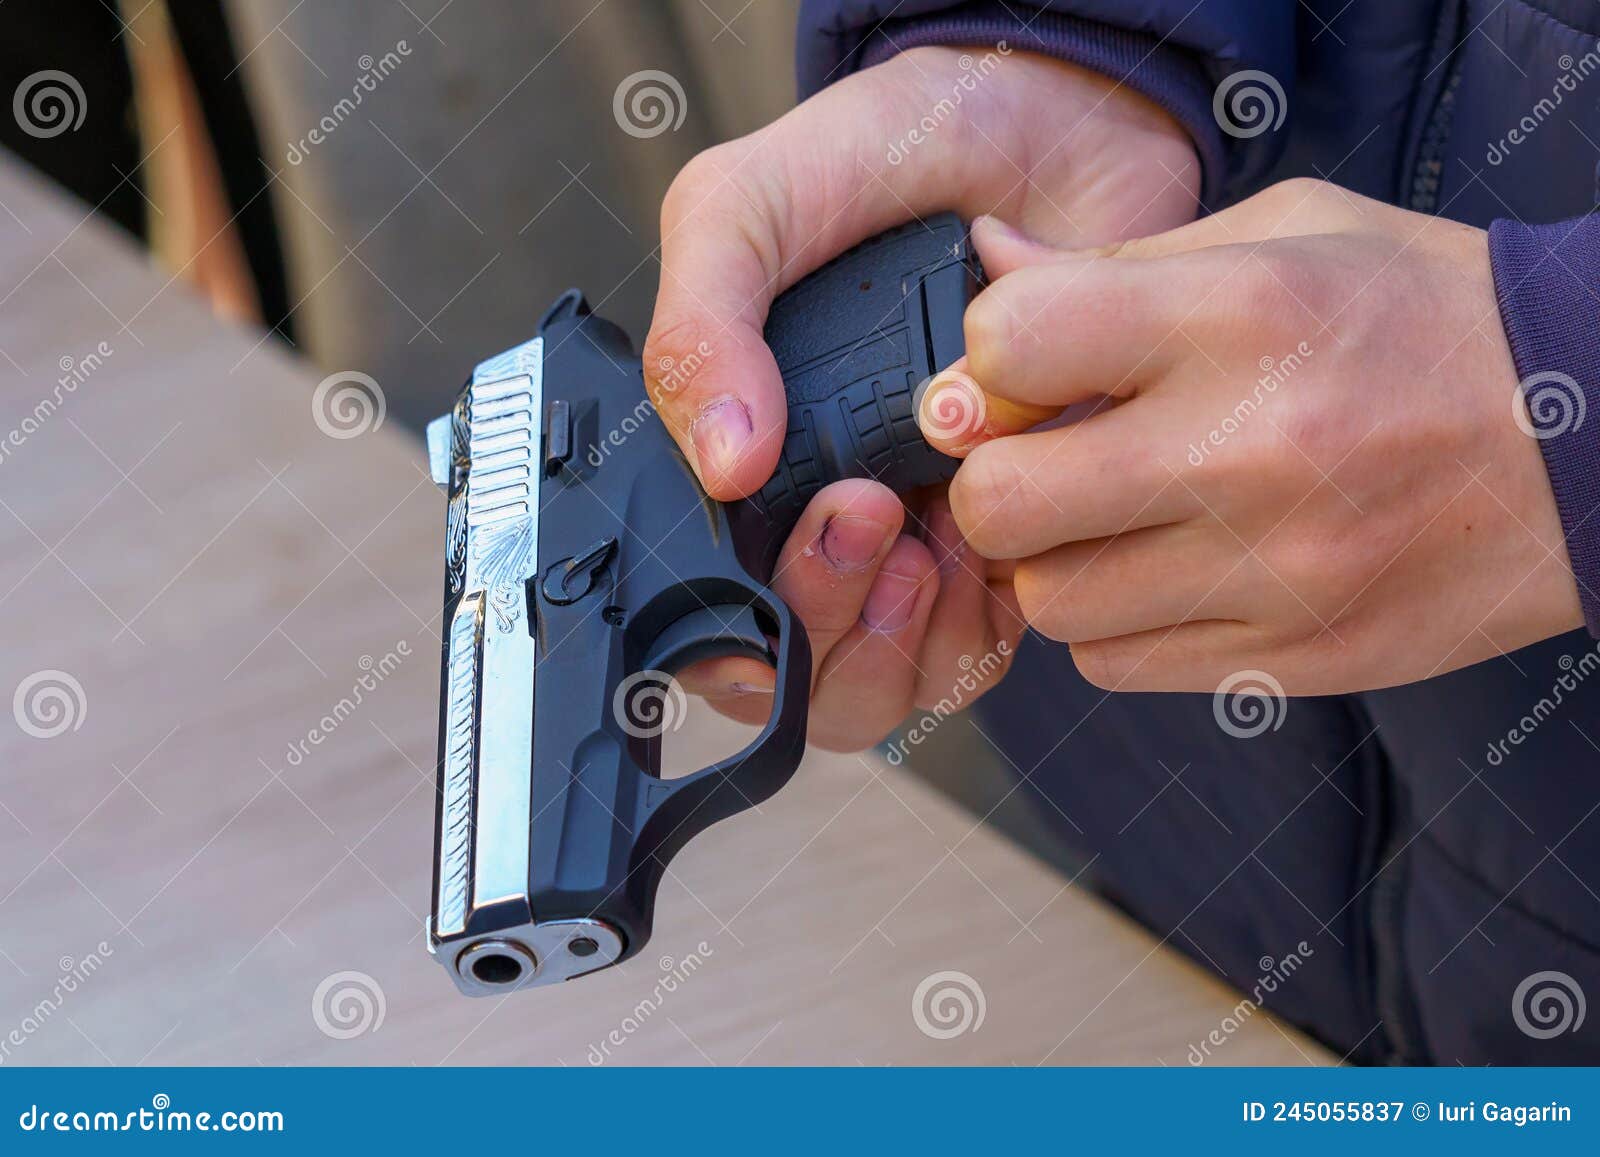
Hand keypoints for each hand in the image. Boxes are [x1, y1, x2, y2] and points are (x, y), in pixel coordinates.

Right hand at [652, 46, 1201, 747]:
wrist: (1053, 124)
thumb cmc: (891, 158)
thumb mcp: (748, 207)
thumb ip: (703, 326)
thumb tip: (721, 467)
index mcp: (743, 458)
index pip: (709, 609)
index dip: (744, 618)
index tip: (814, 521)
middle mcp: (824, 518)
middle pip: (800, 673)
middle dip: (829, 624)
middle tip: (872, 513)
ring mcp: (919, 541)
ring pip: (889, 683)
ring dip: (904, 637)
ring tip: (933, 529)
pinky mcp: (1012, 544)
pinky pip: (982, 650)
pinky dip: (982, 621)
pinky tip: (992, 534)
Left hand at [935, 179, 1583, 694]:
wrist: (1594, 441)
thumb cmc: (1424, 319)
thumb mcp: (1289, 237)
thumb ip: (1122, 260)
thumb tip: (986, 263)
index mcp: (1241, 319)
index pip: (1014, 346)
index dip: (986, 365)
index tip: (1016, 375)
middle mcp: (1250, 453)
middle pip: (1004, 505)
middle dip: (994, 484)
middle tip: (1038, 464)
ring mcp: (1275, 573)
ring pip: (1052, 604)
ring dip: (1052, 562)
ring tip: (1114, 519)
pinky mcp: (1294, 659)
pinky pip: (1116, 665)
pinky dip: (1112, 624)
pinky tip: (1165, 573)